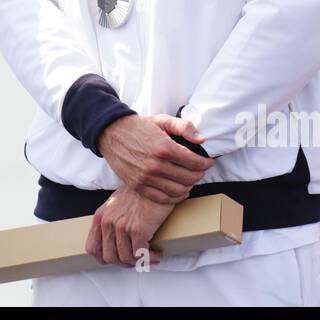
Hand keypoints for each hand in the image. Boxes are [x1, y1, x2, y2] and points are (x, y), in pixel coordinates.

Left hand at [85, 185, 174, 266]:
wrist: (153, 181)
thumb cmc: (138, 192)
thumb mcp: (115, 204)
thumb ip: (110, 220)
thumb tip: (112, 242)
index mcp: (100, 217)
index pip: (92, 248)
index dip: (103, 259)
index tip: (116, 259)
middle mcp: (108, 222)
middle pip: (109, 257)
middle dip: (124, 263)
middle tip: (136, 260)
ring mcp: (122, 226)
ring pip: (125, 258)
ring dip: (138, 262)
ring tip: (149, 257)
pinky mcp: (138, 230)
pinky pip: (140, 254)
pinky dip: (149, 258)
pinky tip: (156, 255)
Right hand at [97, 114, 214, 202]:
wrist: (111, 133)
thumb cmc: (139, 126)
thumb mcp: (162, 120)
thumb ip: (184, 128)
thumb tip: (202, 140)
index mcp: (164, 148)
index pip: (195, 163)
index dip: (205, 163)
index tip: (207, 161)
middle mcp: (156, 165)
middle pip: (189, 178)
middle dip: (199, 174)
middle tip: (199, 169)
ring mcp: (146, 178)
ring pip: (178, 191)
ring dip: (189, 186)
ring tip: (189, 179)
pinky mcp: (138, 186)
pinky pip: (163, 198)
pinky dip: (175, 197)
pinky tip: (179, 191)